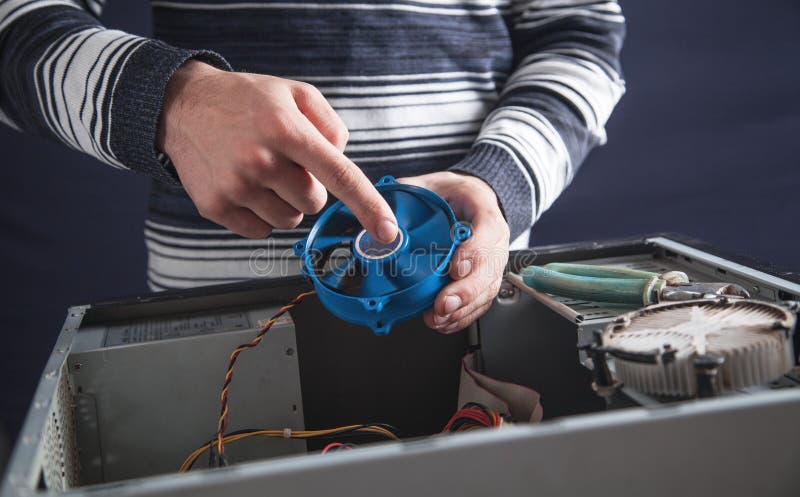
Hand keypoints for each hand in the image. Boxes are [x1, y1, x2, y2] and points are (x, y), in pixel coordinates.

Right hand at [157, 61, 397, 241]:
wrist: (182, 106)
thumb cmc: (246, 100)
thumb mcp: (295, 93)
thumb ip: (330, 124)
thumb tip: (340, 159)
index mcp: (286, 130)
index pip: (339, 174)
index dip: (368, 206)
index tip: (388, 230)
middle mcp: (261, 160)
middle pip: (314, 202)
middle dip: (308, 186)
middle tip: (284, 161)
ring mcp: (235, 187)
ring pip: (290, 220)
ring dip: (284, 202)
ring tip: (262, 172)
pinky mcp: (215, 207)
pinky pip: (260, 231)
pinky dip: (260, 215)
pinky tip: (245, 186)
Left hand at [398, 172, 509, 332]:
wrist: (469, 199)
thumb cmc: (454, 193)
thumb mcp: (433, 184)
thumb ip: (409, 192)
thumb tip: (379, 212)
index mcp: (485, 210)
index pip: (487, 231)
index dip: (473, 252)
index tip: (455, 268)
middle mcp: (494, 239)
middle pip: (490, 269)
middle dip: (466, 291)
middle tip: (443, 303)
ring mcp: (492, 262)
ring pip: (486, 290)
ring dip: (462, 309)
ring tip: (438, 317)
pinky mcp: (485, 280)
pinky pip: (480, 303)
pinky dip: (462, 316)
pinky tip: (445, 322)